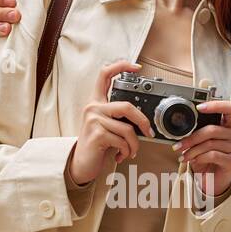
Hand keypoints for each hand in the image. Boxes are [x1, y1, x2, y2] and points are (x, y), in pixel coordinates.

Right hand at [67, 61, 154, 184]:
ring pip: (127, 129)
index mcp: (96, 102)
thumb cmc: (96, 145)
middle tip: (148, 133)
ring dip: (133, 145)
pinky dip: (126, 152)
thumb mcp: (106, 126)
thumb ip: (118, 116)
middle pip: (127, 107)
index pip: (105, 74)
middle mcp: (93, 108)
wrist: (81, 165)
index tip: (137, 67)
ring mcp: (94, 120)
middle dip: (143, 122)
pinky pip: (122, 141)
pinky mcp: (97, 134)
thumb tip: (142, 119)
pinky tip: (120, 156)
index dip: (121, 66)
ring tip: (130, 151)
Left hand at [175, 100, 230, 199]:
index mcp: (229, 125)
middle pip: (213, 129)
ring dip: (192, 150)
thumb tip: (182, 128)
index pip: (230, 108)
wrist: (213, 180)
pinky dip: (199, 158)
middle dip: (192, 137)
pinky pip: (213, 155)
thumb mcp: (202, 143)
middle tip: (179, 144)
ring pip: (210, 144)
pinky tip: (194, 161)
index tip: (199, 108)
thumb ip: (199, 131)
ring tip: (184, 156)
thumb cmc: (207, 159)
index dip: (216, 105)